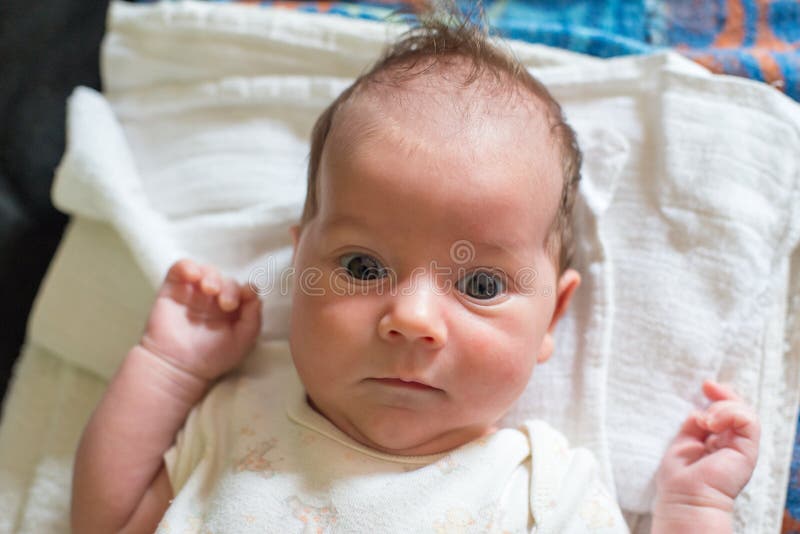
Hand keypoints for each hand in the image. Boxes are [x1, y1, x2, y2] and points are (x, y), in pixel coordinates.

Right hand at [140, 259, 261, 382]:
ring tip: (210, 290)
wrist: (177, 368)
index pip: (243, 290)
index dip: (247, 289)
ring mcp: (193, 293)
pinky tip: (193, 275)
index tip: (247, 296)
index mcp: (233, 310)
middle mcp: (214, 299)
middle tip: (226, 304)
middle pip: (226, 280)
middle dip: (229, 288)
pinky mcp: (173, 289)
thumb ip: (253, 318)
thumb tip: (255, 293)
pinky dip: (187, 266)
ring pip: (206, 271)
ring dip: (212, 276)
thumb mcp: (242, 341)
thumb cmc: (211, 357)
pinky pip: (180, 269)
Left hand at [654, 381, 759, 516]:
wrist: (685, 498)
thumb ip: (695, 424)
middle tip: (709, 386)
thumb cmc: (679, 477)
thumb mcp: (683, 441)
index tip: (707, 385)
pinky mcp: (747, 451)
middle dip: (725, 394)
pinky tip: (711, 423)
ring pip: (745, 412)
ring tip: (705, 421)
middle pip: (739, 410)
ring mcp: (740, 448)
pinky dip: (729, 414)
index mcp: (717, 442)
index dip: (720, 396)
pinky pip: (748, 421)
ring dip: (722, 407)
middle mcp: (731, 444)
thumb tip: (702, 409)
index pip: (727, 413)